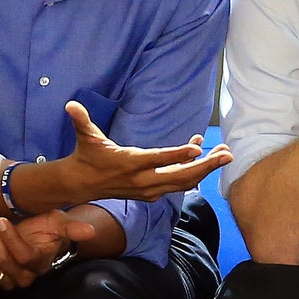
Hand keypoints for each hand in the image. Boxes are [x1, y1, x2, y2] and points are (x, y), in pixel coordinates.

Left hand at [0, 207, 94, 289]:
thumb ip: (73, 228)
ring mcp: (6, 281)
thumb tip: (91, 231)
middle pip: (0, 260)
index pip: (22, 256)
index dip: (9, 238)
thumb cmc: (47, 229)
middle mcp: (24, 277)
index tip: (1, 219)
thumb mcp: (60, 223)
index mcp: (40, 263)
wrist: (34, 237)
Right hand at [63, 101, 233, 202]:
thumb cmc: (87, 155)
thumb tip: (70, 105)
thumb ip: (81, 120)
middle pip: (180, 176)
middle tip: (227, 153)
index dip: (177, 155)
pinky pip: (178, 184)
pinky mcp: (152, 194)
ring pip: (183, 182)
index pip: (157, 159)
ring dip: (205, 169)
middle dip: (206, 165)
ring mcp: (149, 190)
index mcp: (130, 163)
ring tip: (224, 154)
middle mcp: (143, 180)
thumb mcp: (85, 136)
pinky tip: (203, 157)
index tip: (198, 149)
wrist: (82, 184)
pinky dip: (193, 172)